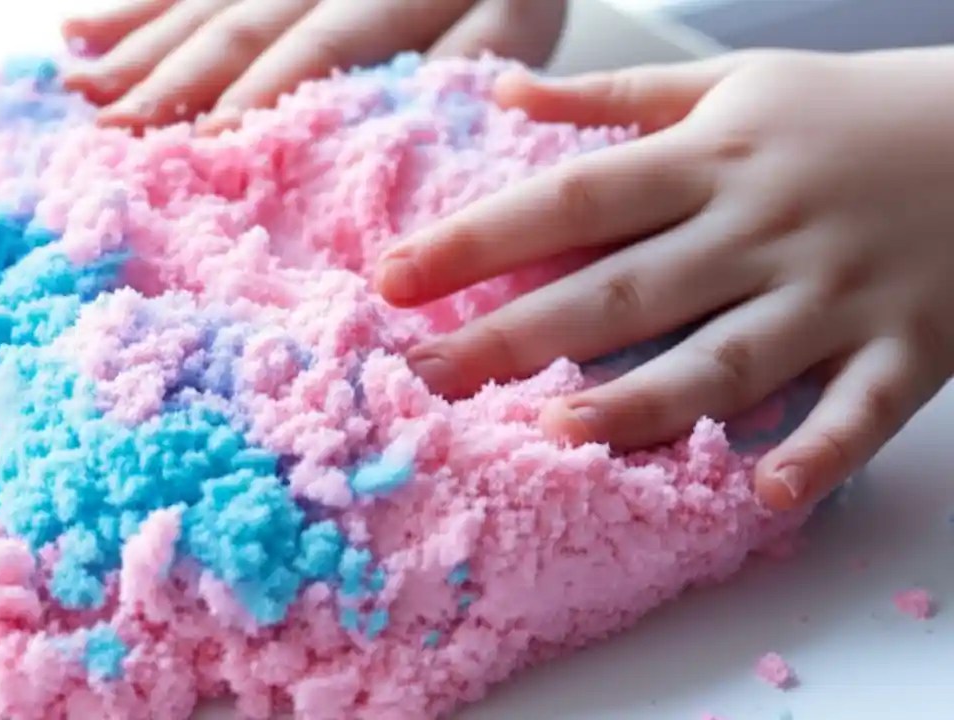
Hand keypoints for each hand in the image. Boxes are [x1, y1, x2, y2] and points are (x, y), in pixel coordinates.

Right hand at [59, 0, 566, 129]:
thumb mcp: (514, 18)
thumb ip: (469, 61)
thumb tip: (398, 118)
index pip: (319, 45)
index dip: (265, 93)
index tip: (213, 143)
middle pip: (240, 23)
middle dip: (175, 80)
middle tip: (116, 135)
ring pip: (201, 1)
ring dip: (137, 47)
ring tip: (78, 91)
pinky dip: (132, 5)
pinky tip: (76, 27)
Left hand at [374, 49, 953, 508]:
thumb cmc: (849, 111)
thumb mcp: (733, 84)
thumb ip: (614, 99)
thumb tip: (507, 92)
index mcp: (710, 159)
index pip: (570, 201)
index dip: (477, 240)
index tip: (390, 278)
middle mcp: (759, 226)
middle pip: (622, 289)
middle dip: (516, 335)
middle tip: (426, 377)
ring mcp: (833, 290)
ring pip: (726, 356)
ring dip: (643, 398)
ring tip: (558, 431)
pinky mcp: (905, 347)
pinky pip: (857, 410)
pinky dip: (817, 452)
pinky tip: (761, 494)